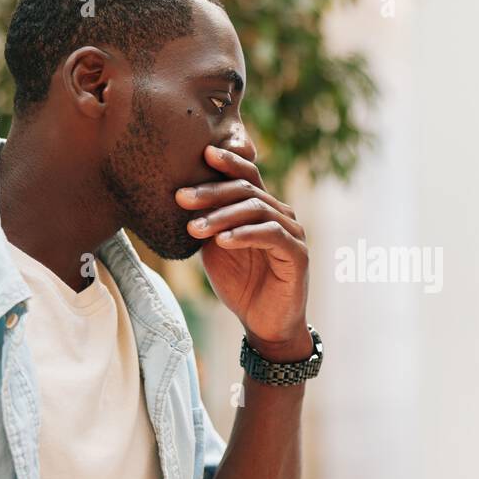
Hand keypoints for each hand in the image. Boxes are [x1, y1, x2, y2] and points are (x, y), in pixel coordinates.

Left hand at [176, 146, 310, 361]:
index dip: (228, 162)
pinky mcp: (298, 255)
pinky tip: (222, 240)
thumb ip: (208, 222)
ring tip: (194, 227)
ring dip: (222, 216)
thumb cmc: (240, 285)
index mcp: (262, 209)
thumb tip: (180, 197)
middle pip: (247, 190)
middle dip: (212, 192)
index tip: (202, 154)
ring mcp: (292, 233)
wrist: (264, 324)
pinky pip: (271, 235)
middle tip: (181, 197)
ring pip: (257, 210)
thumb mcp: (215, 248)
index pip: (247, 176)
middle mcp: (280, 215)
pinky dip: (245, 234)